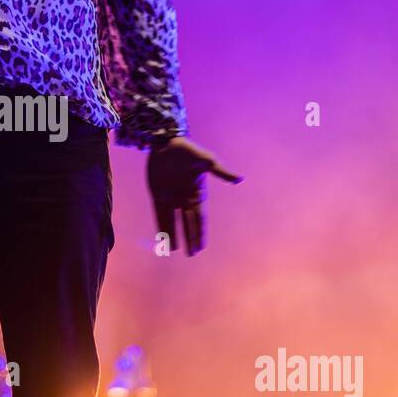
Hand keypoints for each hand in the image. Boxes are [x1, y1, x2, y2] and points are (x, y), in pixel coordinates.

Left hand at [147, 137, 241, 256]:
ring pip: (173, 222)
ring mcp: (171, 197)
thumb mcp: (206, 160)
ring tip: (174, 250)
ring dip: (174, 235)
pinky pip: (160, 213)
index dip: (200, 233)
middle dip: (190, 238)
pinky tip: (161, 236)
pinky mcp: (158, 194)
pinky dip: (161, 225)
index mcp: (198, 193)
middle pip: (188, 223)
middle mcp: (185, 198)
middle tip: (192, 254)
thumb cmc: (187, 149)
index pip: (199, 218)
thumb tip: (239, 178)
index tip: (201, 247)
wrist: (165, 141)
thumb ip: (220, 171)